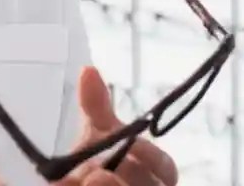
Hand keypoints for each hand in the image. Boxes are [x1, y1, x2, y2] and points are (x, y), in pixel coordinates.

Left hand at [53, 67, 178, 185]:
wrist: (77, 182)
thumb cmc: (94, 164)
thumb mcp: (96, 137)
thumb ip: (96, 108)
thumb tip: (87, 69)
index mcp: (155, 175)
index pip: (166, 171)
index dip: (152, 159)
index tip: (131, 147)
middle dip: (125, 182)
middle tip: (96, 174)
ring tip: (91, 181)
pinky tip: (87, 185)